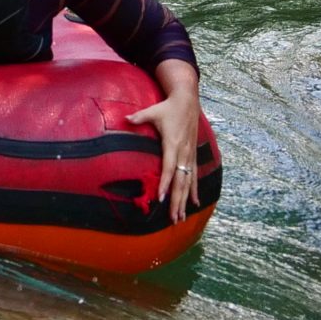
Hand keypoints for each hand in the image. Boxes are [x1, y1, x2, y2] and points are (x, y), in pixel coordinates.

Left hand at [128, 72, 203, 223]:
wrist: (188, 100)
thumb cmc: (168, 107)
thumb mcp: (153, 111)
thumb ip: (139, 117)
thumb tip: (125, 118)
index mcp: (172, 143)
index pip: (169, 167)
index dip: (165, 183)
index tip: (162, 198)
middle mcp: (184, 152)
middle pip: (180, 181)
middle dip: (177, 201)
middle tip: (173, 219)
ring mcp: (190, 154)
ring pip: (188, 182)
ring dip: (185, 201)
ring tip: (181, 217)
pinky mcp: (193, 155)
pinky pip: (194, 176)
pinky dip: (194, 190)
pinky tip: (195, 203)